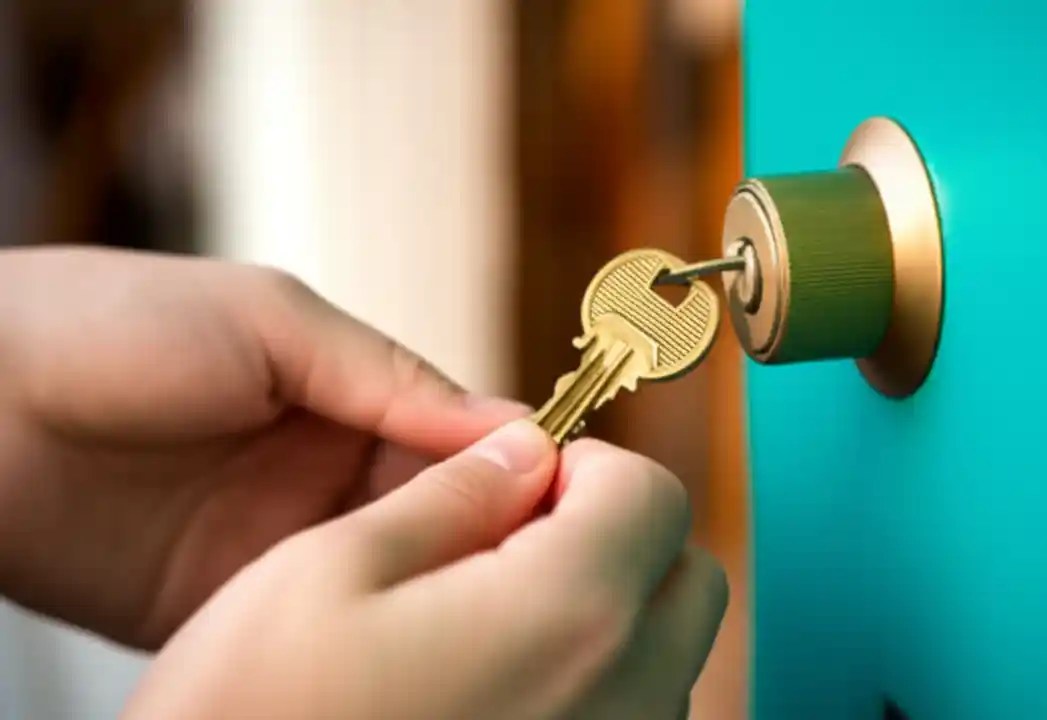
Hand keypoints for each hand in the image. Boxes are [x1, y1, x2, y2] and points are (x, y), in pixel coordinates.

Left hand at [0, 247, 526, 647]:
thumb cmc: (110, 324)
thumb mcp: (271, 319)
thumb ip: (388, 372)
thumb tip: (509, 423)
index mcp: (345, 396)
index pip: (458, 438)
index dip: (515, 466)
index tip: (573, 499)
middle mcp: (323, 474)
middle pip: (437, 515)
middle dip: (487, 538)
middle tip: (544, 573)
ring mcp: (278, 545)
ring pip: (388, 579)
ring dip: (435, 595)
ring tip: (491, 618)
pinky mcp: (227, 608)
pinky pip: (313, 628)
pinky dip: (360, 641)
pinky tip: (405, 653)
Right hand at [124, 421, 727, 719]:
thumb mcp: (328, 570)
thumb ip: (452, 495)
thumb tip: (522, 451)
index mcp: (570, 615)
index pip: (650, 492)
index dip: (586, 463)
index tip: (526, 475)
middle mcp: (623, 699)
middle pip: (686, 573)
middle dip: (619, 530)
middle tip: (521, 536)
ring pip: (670, 652)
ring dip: (613, 608)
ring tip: (497, 618)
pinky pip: (635, 719)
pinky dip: (597, 681)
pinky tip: (501, 685)